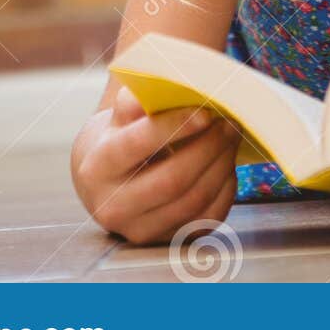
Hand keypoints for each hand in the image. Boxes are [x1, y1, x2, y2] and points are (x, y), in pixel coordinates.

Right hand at [72, 86, 243, 245]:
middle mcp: (113, 207)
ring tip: (231, 137)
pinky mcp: (166, 242)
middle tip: (229, 121)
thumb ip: (136, 101)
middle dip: (208, 147)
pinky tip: (227, 164)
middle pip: (172, 180)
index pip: (138, 144)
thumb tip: (166, 88)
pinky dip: (224, 190)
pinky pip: (206, 219)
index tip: (206, 110)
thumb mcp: (117, 117)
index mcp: (97, 168)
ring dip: (221, 165)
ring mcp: (140, 230)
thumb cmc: (117, 139)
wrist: (105, 185)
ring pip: (193, 201)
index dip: (176, 126)